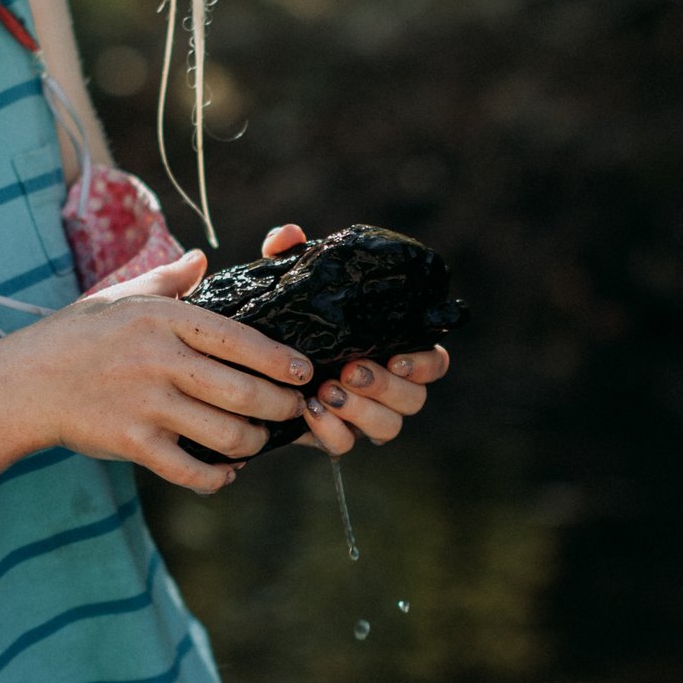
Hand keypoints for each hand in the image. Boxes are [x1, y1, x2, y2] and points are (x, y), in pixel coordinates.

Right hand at [9, 246, 309, 491]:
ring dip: (253, 444)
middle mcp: (159, 360)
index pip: (239, 338)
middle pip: (244, 392)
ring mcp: (146, 404)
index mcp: (164, 319)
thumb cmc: (77, 336)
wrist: (23, 383)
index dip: (279, 360)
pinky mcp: (132, 442)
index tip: (303, 371)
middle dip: (281, 407)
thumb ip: (167, 280)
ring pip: (226, 435)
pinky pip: (191, 470)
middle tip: (293, 410)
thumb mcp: (120, 297)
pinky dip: (216, 478)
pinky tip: (224, 473)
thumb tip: (201, 258)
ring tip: (257, 440)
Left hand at [259, 224, 454, 456]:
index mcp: (393, 350)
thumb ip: (290, 258)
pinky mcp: (335, 436)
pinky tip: (309, 411)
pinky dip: (331, 432)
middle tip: (350, 370)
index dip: (424, 364)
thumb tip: (289, 235)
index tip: (396, 358)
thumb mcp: (286, 285)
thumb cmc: (282, 320)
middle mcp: (388, 388)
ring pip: (389, 429)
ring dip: (362, 412)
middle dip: (386, 388)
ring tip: (327, 391)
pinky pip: (346, 446)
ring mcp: (365, 417)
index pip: (434, 362)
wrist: (247, 367)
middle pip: (415, 399)